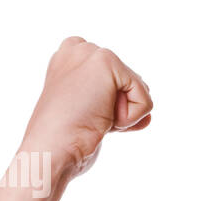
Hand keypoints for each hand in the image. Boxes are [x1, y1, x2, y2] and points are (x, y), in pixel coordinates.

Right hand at [17, 36, 153, 187]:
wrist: (52, 149)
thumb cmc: (66, 142)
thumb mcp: (93, 117)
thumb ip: (117, 107)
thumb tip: (147, 116)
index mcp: (69, 61)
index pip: (117, 78)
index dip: (112, 105)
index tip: (84, 116)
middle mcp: (78, 50)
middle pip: (131, 84)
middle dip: (119, 109)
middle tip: (88, 118)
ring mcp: (90, 53)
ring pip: (140, 90)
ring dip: (124, 115)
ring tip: (92, 118)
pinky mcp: (106, 62)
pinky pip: (144, 100)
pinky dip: (130, 118)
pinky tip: (102, 118)